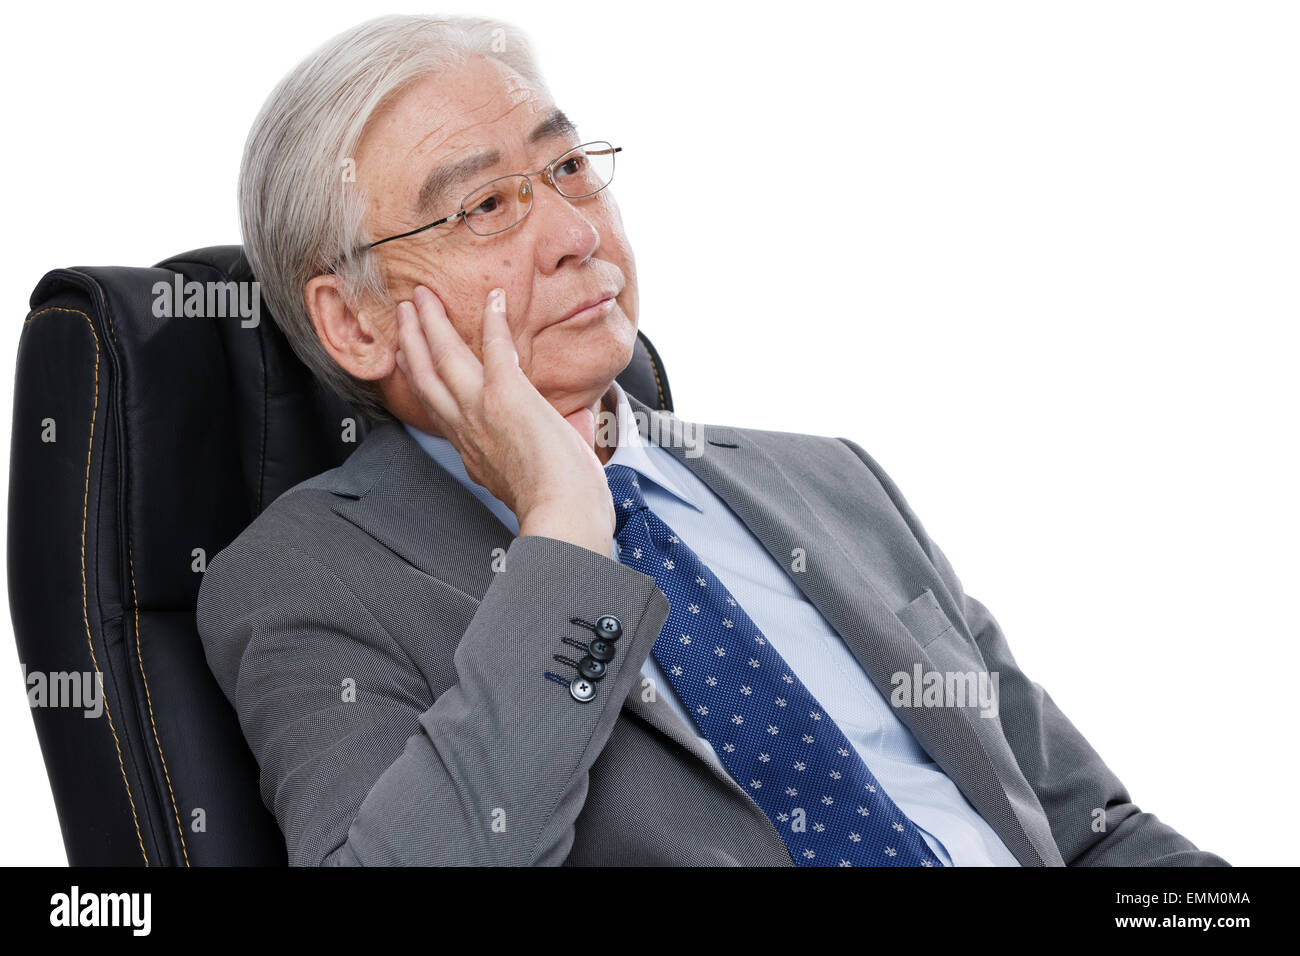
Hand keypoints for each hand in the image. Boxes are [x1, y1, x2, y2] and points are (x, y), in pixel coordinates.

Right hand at [393, 285, 614, 554]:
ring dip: (432, 324)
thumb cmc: (559, 504)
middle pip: (426, 377)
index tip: (410, 357)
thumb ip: (542, 451)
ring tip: (422, 298)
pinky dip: (494, 322)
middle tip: (403, 313)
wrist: (562, 515)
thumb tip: (575, 432)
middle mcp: (467, 429)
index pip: (436, 408)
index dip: (419, 378)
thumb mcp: (532, 479)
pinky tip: (495, 298)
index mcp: (471, 451)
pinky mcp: (507, 396)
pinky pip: (494, 349)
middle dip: (411, 341)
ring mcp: (482, 410)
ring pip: (445, 359)